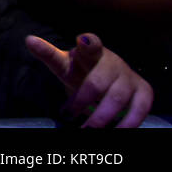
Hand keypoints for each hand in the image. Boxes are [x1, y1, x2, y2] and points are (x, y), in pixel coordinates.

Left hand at [26, 33, 152, 127]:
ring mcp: (129, 76)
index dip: (87, 42)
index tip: (82, 40)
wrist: (111, 77)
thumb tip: (28, 39)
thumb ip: (48, 54)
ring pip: (117, 97)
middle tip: (67, 116)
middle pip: (97, 81)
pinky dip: (128, 123)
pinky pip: (140, 109)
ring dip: (102, 117)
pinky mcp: (143, 91)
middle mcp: (112, 62)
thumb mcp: (64, 63)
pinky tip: (116, 132)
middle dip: (82, 100)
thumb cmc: (83, 70)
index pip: (90, 44)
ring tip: (87, 130)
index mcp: (90, 53)